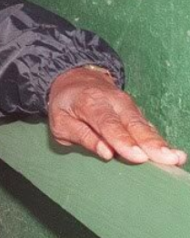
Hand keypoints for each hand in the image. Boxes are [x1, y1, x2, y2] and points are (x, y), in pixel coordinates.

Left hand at [47, 66, 186, 165]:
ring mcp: (128, 105)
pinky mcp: (136, 112)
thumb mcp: (61, 122)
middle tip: (168, 159)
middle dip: (151, 143)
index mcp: (90, 103)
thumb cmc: (66, 105)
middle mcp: (113, 102)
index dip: (123, 141)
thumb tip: (106, 153)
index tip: (138, 156)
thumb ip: (82, 136)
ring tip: (176, 157)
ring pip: (144, 126)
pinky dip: (159, 139)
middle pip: (133, 124)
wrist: (76, 79)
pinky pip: (147, 127)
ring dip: (160, 143)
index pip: (108, 124)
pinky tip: (172, 153)